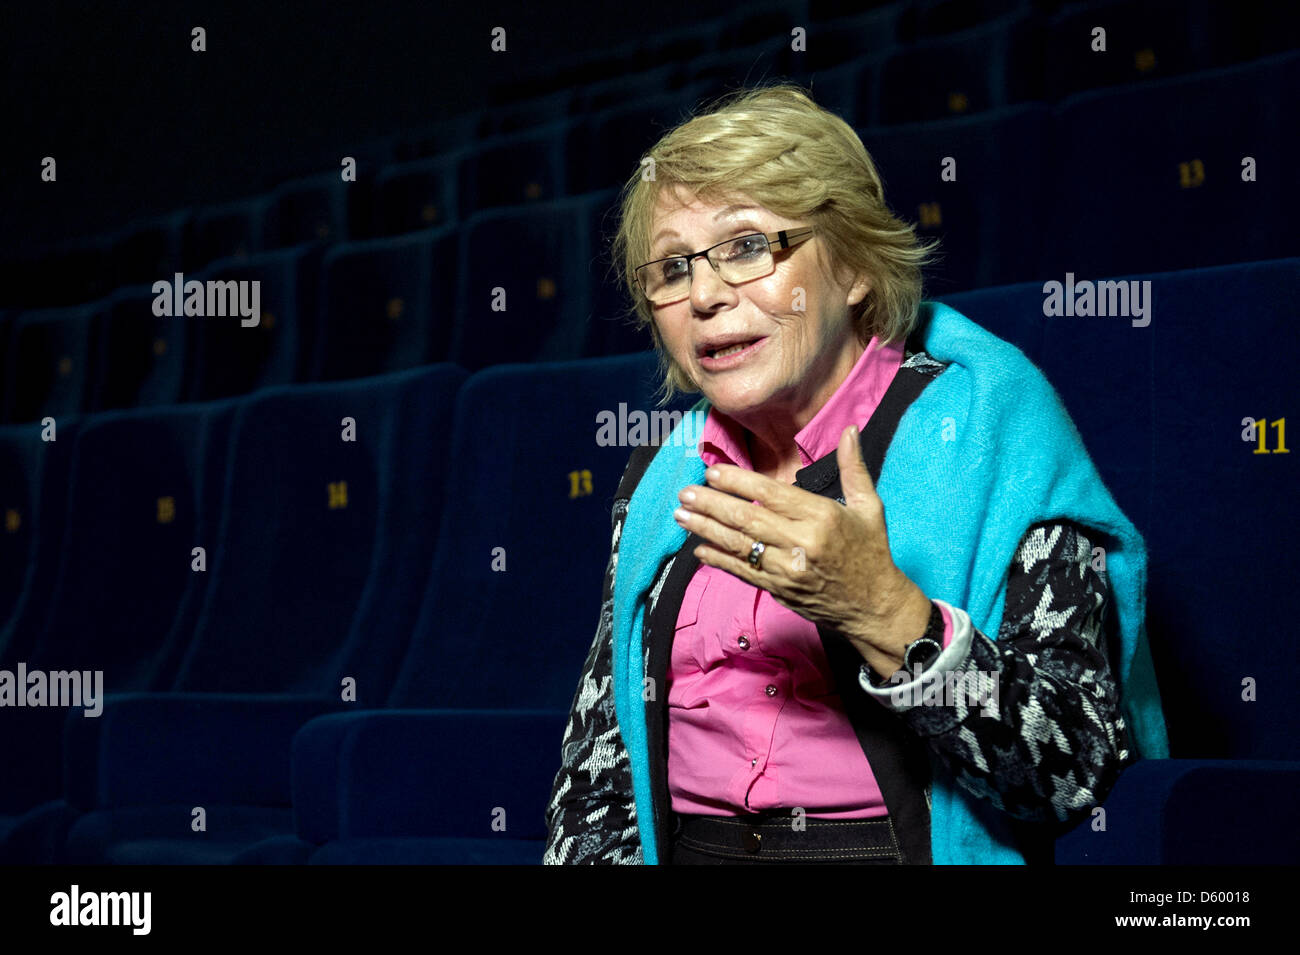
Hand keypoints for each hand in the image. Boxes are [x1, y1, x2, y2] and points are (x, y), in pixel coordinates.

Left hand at [672, 424, 933, 678]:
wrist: (874, 606)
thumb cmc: (871, 552)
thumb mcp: (870, 507)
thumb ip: (853, 468)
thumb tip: (849, 429)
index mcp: (822, 518)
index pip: (771, 495)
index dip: (738, 482)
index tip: (713, 473)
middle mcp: (802, 544)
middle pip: (748, 519)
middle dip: (712, 505)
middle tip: (686, 493)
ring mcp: (787, 570)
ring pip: (739, 546)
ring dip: (706, 529)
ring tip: (681, 515)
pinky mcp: (779, 590)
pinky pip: (742, 572)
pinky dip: (718, 560)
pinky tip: (698, 548)